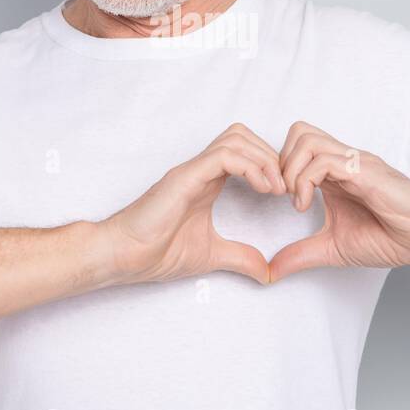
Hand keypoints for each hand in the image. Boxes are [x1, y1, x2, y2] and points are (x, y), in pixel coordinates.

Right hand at [104, 123, 285, 284]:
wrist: (124, 256)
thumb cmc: (156, 252)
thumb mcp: (211, 255)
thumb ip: (240, 258)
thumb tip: (266, 273)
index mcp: (207, 182)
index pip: (245, 152)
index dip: (270, 166)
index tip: (284, 194)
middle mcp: (201, 169)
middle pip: (243, 136)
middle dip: (271, 156)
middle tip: (284, 188)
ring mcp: (193, 170)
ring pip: (237, 139)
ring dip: (264, 159)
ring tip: (275, 188)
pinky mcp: (185, 177)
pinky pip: (224, 156)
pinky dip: (250, 166)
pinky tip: (262, 189)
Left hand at [268, 121, 409, 280]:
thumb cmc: (392, 236)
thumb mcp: (333, 248)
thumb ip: (301, 254)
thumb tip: (270, 271)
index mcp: (333, 173)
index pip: (295, 145)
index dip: (277, 168)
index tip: (276, 200)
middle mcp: (342, 161)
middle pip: (298, 132)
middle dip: (279, 163)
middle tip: (281, 196)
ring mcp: (355, 163)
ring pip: (307, 139)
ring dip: (290, 170)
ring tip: (295, 201)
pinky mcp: (366, 172)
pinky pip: (327, 161)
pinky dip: (305, 181)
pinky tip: (306, 205)